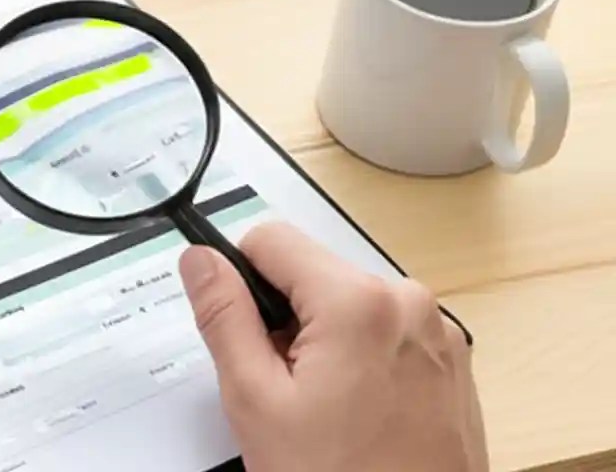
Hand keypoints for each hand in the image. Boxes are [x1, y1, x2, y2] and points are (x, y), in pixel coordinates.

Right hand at [178, 222, 487, 471]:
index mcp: (359, 302)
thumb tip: (201, 260)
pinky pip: (387, 332)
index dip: (241, 280)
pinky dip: (363, 359)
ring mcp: (438, 332)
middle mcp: (409, 302)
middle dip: (286, 320)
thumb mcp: (256, 400)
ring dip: (325, 341)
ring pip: (349, 304)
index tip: (241, 327)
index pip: (271, 239)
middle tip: (285, 389)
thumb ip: (223, 317)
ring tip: (325, 409)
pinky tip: (358, 413)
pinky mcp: (451, 360)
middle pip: (313, 274)